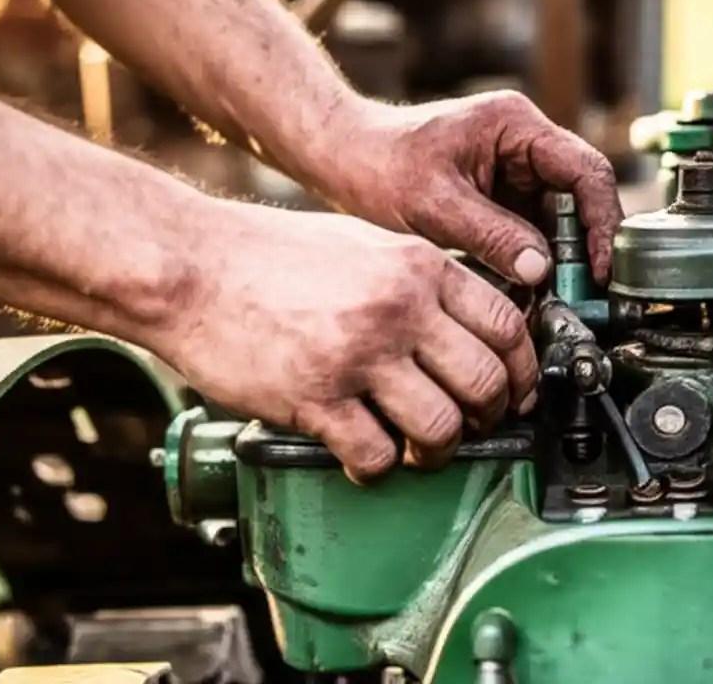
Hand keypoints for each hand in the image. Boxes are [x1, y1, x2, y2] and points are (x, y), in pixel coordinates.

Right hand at [158, 201, 537, 482]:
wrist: (189, 266)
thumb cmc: (273, 256)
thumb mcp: (366, 246)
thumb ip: (422, 281)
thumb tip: (471, 328)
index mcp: (419, 267)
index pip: (508, 327)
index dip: (523, 371)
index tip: (517, 393)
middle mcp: (399, 308)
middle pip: (485, 383)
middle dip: (490, 418)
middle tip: (473, 427)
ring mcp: (357, 355)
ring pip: (440, 428)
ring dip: (438, 452)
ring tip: (418, 450)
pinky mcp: (314, 398)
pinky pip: (375, 454)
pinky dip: (377, 466)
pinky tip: (363, 453)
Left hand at [311, 90, 622, 285]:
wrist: (339, 160)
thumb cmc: (377, 165)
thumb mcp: (434, 204)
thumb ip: (491, 234)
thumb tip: (542, 271)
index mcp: (517, 126)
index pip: (586, 171)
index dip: (601, 222)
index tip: (600, 269)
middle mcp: (524, 146)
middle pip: (580, 199)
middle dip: (585, 249)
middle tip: (586, 297)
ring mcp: (514, 174)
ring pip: (560, 223)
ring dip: (561, 264)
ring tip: (558, 304)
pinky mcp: (501, 201)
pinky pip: (533, 235)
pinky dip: (535, 267)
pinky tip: (530, 298)